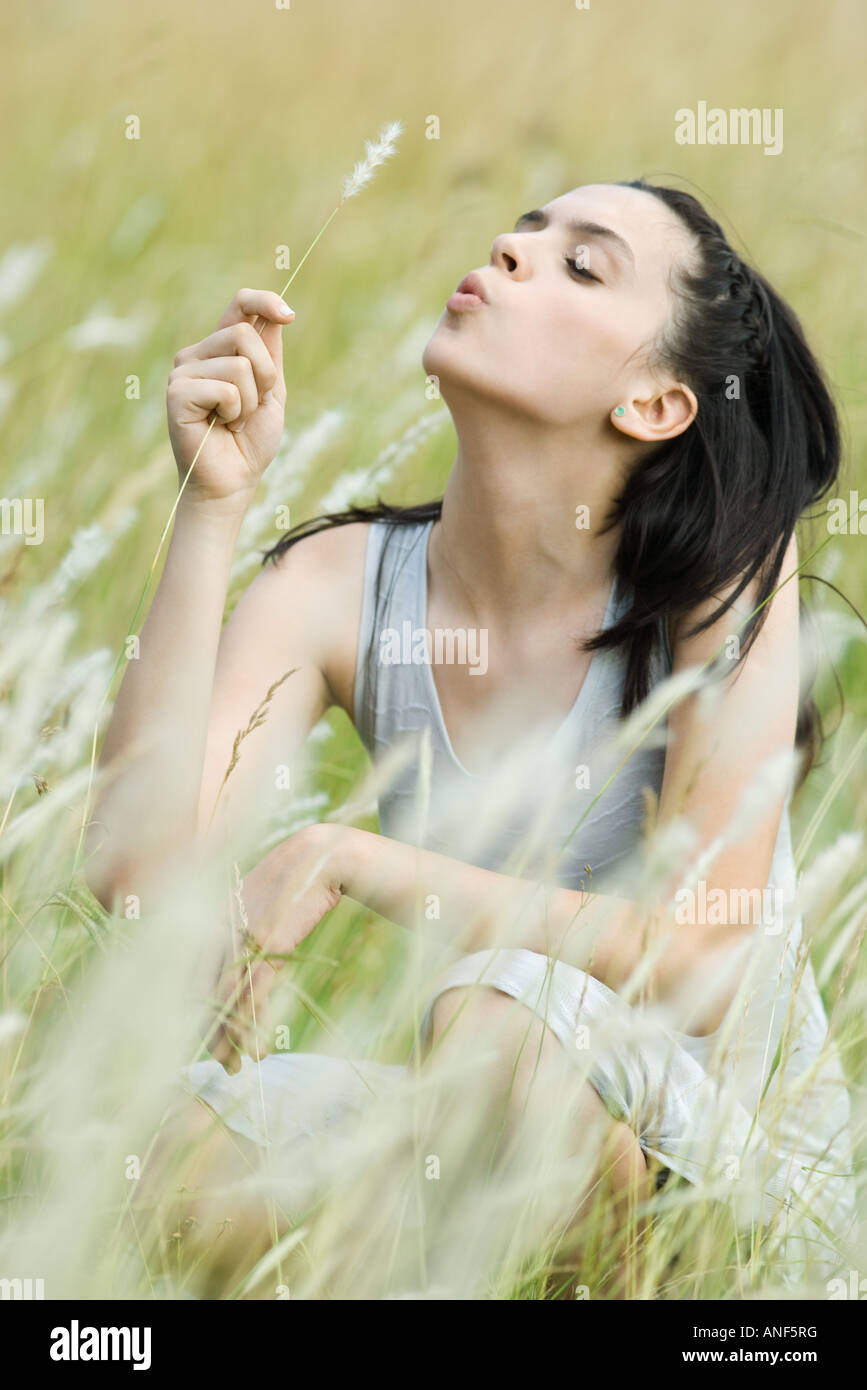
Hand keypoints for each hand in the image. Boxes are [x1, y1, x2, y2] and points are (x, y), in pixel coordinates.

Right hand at [166, 287, 295, 511]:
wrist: (233, 482)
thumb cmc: (250, 441)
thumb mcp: (271, 391)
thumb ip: (270, 353)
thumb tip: (278, 313)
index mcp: (219, 349)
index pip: (239, 305)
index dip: (264, 301)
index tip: (288, 315)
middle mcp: (197, 354)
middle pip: (245, 334)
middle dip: (265, 376)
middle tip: (251, 408)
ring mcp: (183, 372)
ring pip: (240, 364)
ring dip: (250, 401)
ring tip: (234, 421)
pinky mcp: (178, 393)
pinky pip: (227, 389)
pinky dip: (235, 413)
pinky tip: (219, 427)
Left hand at [206, 823, 348, 1073]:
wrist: (320, 857)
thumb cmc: (291, 882)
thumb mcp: (258, 905)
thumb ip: (240, 930)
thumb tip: (235, 963)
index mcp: (210, 920)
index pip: (190, 977)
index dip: (193, 1012)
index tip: (200, 1039)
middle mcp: (218, 930)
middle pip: (203, 994)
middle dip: (208, 1035)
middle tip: (216, 1065)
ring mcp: (241, 938)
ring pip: (226, 1001)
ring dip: (229, 1040)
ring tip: (232, 1068)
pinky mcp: (268, 944)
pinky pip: (254, 994)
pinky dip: (253, 1025)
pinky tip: (256, 1048)